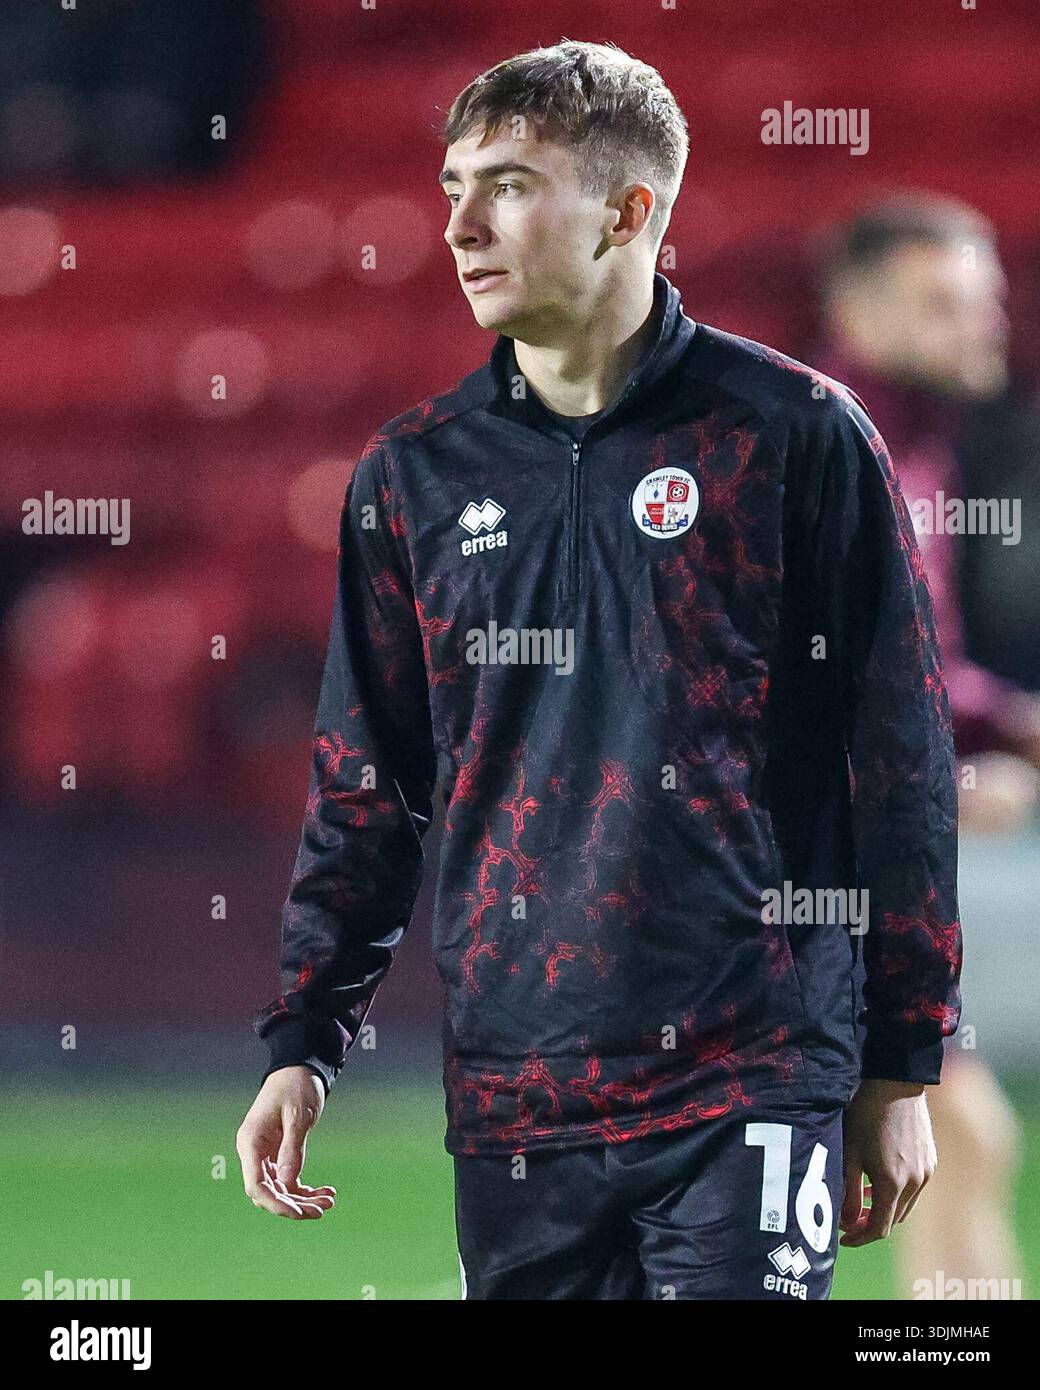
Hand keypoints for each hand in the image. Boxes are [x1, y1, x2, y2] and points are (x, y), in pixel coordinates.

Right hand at [236, 1067, 336, 1218]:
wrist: (300, 1068)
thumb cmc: (296, 1086)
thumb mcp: (297, 1116)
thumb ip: (292, 1149)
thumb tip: (286, 1185)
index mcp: (251, 1142)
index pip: (256, 1185)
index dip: (275, 1204)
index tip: (298, 1212)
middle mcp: (254, 1152)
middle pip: (268, 1192)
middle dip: (293, 1206)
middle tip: (321, 1210)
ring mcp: (265, 1155)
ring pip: (279, 1190)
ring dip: (302, 1200)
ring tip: (329, 1202)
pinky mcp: (278, 1154)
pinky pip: (288, 1180)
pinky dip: (305, 1190)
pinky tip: (325, 1192)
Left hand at [840, 1078, 935, 1246]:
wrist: (896, 1081)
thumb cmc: (866, 1113)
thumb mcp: (850, 1152)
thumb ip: (847, 1190)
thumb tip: (846, 1220)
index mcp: (893, 1183)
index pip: (879, 1228)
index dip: (859, 1237)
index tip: (843, 1237)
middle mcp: (915, 1183)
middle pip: (893, 1219)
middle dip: (870, 1224)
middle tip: (848, 1218)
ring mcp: (927, 1172)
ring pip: (905, 1205)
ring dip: (884, 1208)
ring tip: (861, 1196)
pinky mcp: (932, 1160)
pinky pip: (915, 1189)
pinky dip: (897, 1192)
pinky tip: (879, 1177)